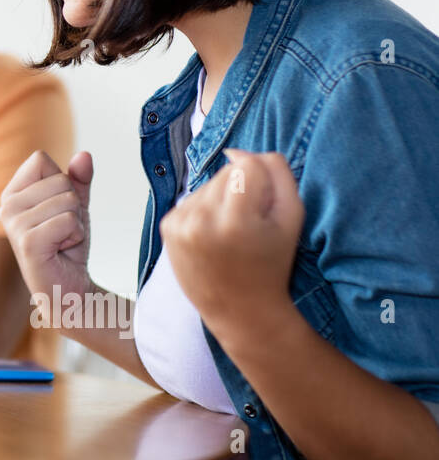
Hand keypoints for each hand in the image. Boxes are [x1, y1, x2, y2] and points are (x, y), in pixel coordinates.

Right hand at [0, 150, 95, 324]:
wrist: (70, 287)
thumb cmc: (68, 245)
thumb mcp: (76, 205)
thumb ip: (79, 179)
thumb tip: (85, 155)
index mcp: (12, 193)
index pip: (40, 159)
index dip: (62, 181)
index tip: (58, 209)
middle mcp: (6, 206)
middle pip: (59, 179)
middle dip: (74, 205)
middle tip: (63, 231)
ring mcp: (14, 224)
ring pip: (67, 200)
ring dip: (76, 222)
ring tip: (62, 241)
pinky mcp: (27, 242)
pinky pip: (68, 220)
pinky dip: (75, 235)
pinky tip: (62, 251)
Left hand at [160, 148, 302, 343]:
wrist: (238, 309)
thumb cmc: (271, 263)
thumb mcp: (292, 218)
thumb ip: (277, 173)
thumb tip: (235, 151)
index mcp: (235, 220)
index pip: (248, 164)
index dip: (263, 181)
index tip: (265, 208)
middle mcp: (201, 220)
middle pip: (227, 172)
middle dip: (242, 190)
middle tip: (250, 226)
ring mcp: (180, 224)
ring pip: (208, 183)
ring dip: (222, 199)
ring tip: (231, 233)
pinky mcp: (168, 226)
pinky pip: (192, 198)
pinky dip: (205, 210)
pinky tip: (213, 236)